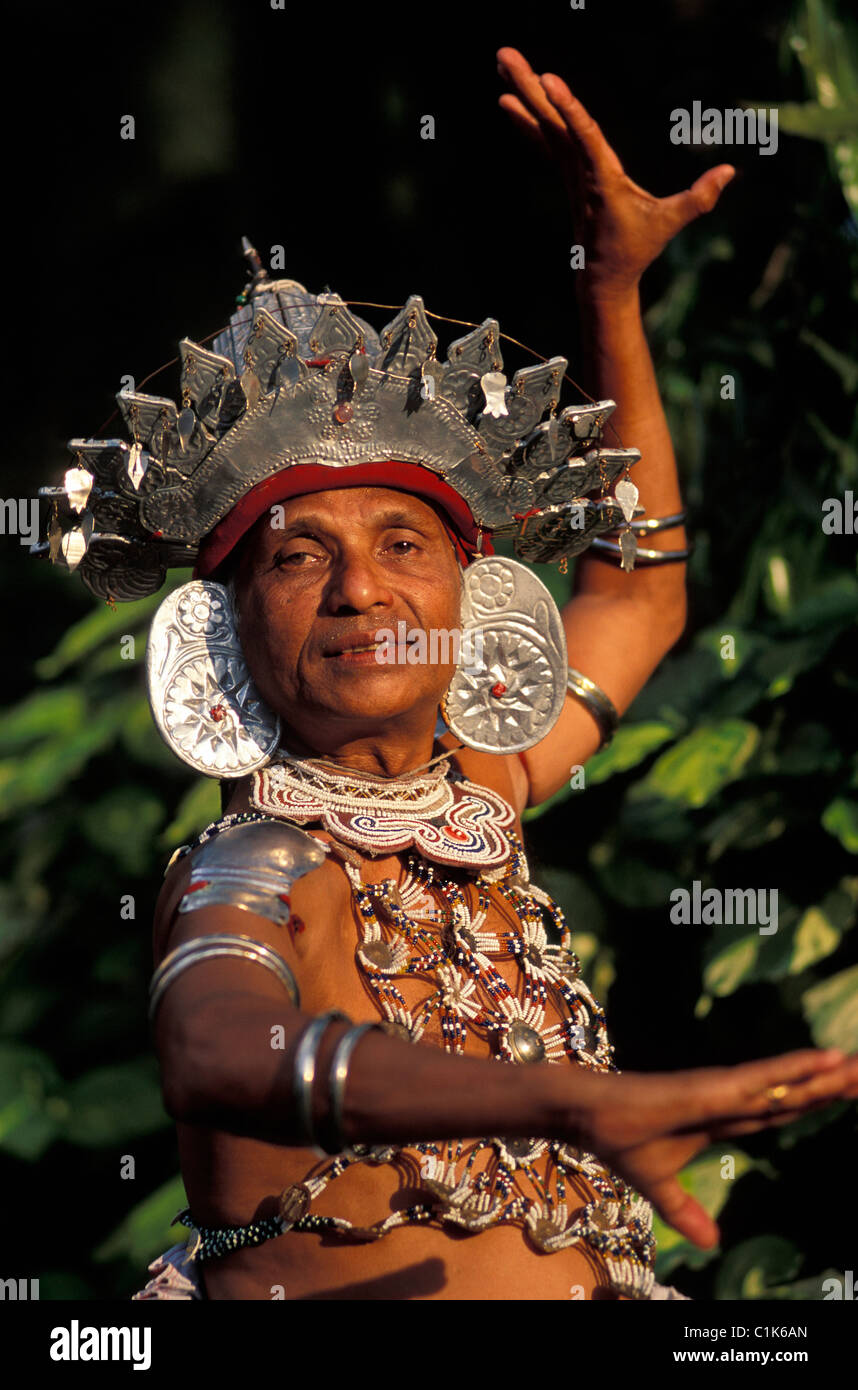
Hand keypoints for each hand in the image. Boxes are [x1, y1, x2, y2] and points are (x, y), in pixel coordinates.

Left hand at [496, 46, 734, 298]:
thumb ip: (698, 199)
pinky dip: (527, 117)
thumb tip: (730, 171)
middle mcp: (579, 171)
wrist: (602, 278)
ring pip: (544, 125)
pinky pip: (544, 138)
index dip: (568, 109)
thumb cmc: (636, 249)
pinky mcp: (567, 174)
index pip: (584, 138)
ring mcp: (570, 172)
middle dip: (530, 87)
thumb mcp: (669, 224)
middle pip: (552, 121)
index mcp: (602, 179)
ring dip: (524, 91)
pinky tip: (507, 98)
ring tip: (502, 60)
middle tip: (503, 54)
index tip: (549, 82)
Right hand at [569, 1048, 857, 1246]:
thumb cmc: (622, 1142)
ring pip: (784, 1084)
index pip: (779, 1110)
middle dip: (830, 1086)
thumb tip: (711, 1244)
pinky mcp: (711, 1087)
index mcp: (722, 1119)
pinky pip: (762, 1080)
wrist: (588, 1117)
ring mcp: (722, 1089)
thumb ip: (686, 1211)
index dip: (813, 1101)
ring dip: (823, 1074)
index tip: (847, 1092)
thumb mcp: (659, 1188)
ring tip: (856, 1066)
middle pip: (791, 1094)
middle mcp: (729, 1099)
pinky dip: (796, 1070)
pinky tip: (825, 1061)